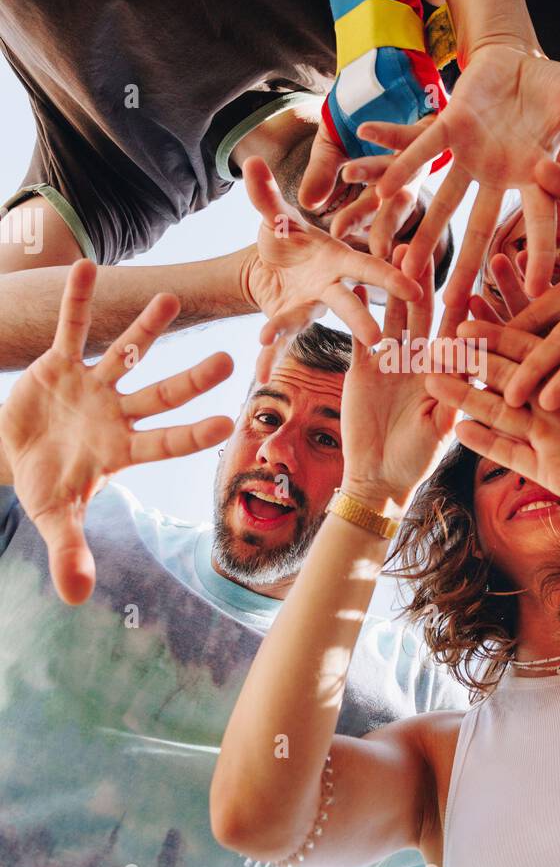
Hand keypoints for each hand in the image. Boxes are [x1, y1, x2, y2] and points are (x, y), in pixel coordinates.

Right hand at [0, 260, 233, 604]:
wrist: (13, 453)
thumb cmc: (45, 485)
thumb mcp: (54, 518)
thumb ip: (70, 551)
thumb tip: (76, 598)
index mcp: (122, 449)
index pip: (166, 440)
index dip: (194, 431)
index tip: (231, 421)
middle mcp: (117, 412)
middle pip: (161, 394)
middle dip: (192, 380)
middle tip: (231, 361)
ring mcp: (93, 385)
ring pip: (126, 352)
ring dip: (146, 327)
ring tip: (170, 299)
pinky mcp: (61, 364)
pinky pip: (71, 328)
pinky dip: (76, 302)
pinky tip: (87, 269)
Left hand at [239, 157, 422, 376]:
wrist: (270, 264)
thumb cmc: (290, 237)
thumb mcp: (277, 215)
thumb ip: (266, 194)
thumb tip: (252, 161)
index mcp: (338, 259)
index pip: (369, 267)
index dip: (391, 277)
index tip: (414, 288)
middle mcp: (330, 286)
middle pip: (347, 304)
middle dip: (361, 321)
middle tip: (377, 340)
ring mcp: (310, 306)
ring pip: (311, 324)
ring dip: (299, 340)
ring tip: (279, 351)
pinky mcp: (288, 320)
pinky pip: (280, 340)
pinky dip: (271, 356)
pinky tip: (262, 374)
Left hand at [339, 44, 559, 299]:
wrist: (515, 61)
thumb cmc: (553, 87)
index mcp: (535, 175)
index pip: (541, 219)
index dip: (540, 250)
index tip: (535, 288)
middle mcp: (499, 177)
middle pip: (480, 231)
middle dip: (466, 273)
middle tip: (453, 317)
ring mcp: (469, 158)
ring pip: (442, 204)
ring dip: (422, 237)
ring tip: (401, 275)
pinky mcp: (447, 131)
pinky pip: (420, 151)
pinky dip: (400, 166)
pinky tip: (378, 190)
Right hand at [340, 254, 460, 511]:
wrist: (376, 477)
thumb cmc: (416, 459)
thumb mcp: (440, 430)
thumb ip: (453, 397)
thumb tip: (463, 365)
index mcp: (445, 372)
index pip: (456, 331)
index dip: (462, 304)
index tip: (470, 273)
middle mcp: (420, 360)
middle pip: (425, 312)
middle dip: (426, 280)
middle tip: (426, 246)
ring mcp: (390, 361)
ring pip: (394, 315)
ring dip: (393, 286)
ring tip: (392, 252)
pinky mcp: (361, 367)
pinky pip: (360, 333)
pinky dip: (359, 310)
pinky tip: (358, 283)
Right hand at [424, 319, 559, 525]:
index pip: (530, 344)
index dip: (498, 330)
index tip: (465, 313)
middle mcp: (556, 398)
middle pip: (504, 374)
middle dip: (469, 360)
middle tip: (433, 343)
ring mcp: (550, 434)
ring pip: (498, 411)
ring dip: (465, 397)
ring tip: (431, 381)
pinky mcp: (550, 469)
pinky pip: (511, 454)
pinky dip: (485, 444)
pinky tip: (456, 429)